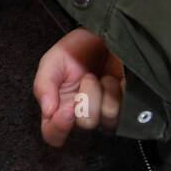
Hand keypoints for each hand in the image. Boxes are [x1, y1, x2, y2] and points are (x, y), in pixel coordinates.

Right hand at [34, 28, 123, 146]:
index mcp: (59, 107)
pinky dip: (118, 91)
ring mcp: (105, 114)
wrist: (106, 36)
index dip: (58, 128)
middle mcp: (81, 115)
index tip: (66, 110)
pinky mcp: (127, 110)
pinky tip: (115, 79)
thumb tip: (47, 111)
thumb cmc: (77, 49)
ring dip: (103, 92)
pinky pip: (125, 111)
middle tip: (87, 78)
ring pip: (106, 120)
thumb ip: (44, 84)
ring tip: (102, 76)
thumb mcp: (53, 60)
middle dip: (87, 99)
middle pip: (84, 125)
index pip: (53, 134)